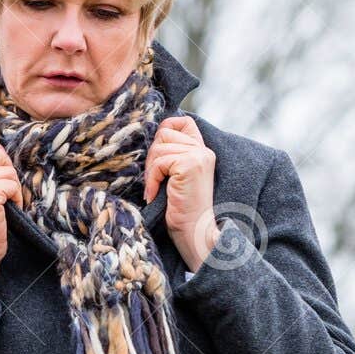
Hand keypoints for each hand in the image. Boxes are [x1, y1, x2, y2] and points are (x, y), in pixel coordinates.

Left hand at [143, 115, 218, 271]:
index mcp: (203, 151)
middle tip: (154, 180)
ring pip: (159, 147)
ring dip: (151, 170)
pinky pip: (159, 162)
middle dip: (152, 156)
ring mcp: (198, 156)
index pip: (183, 121)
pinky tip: (154, 194)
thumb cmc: (181, 210)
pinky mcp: (190, 165)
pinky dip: (152, 178)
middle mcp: (204, 150)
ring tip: (155, 189)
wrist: (195, 233)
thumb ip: (172, 156)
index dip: (165, 130)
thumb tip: (150, 138)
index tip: (158, 156)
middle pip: (164, 133)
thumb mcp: (177, 177)